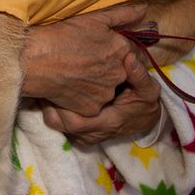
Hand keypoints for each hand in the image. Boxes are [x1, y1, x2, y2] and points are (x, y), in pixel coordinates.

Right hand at [21, 1, 147, 115]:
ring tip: (76, 74)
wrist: (34, 60)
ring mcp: (106, 93)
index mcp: (122, 49)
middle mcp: (119, 73)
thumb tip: (144, 10)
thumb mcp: (94, 19)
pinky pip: (93, 105)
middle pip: (119, 73)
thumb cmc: (62, 35)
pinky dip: (85, 98)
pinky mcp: (92, 109)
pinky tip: (71, 87)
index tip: (98, 50)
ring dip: (97, 84)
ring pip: (107, 90)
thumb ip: (122, 14)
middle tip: (85, 62)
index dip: (114, 52)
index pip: (129, 54)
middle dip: (107, 69)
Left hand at [40, 52, 161, 146]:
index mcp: (107, 122)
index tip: (54, 83)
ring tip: (48, 83)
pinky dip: (53, 108)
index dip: (60, 105)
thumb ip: (139, 75)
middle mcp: (91, 134)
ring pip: (55, 124)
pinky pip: (57, 124)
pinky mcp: (77, 135)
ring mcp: (83, 137)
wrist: (142, 120)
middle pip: (59, 123)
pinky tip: (55, 91)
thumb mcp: (148, 89)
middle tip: (46, 78)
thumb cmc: (143, 103)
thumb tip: (129, 57)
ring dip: (48, 105)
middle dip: (49, 102)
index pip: (75, 121)